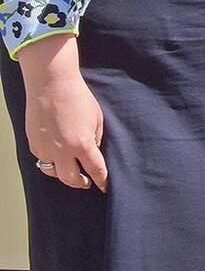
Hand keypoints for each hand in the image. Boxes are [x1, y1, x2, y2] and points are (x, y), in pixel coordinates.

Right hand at [18, 35, 106, 189]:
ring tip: (72, 171)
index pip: (95, 171)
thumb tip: (93, 153)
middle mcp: (62, 151)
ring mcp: (45, 148)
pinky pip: (43, 159)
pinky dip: (51, 161)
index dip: (102, 181)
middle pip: (71, 180)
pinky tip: (58, 156)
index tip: (105, 186)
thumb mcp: (97, 119)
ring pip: (53, 173)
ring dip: (64, 174)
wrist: (51, 83)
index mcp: (82, 144)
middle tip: (88, 182)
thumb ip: (95, 139)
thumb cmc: (78, 98)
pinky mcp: (33, 143)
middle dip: (81, 183)